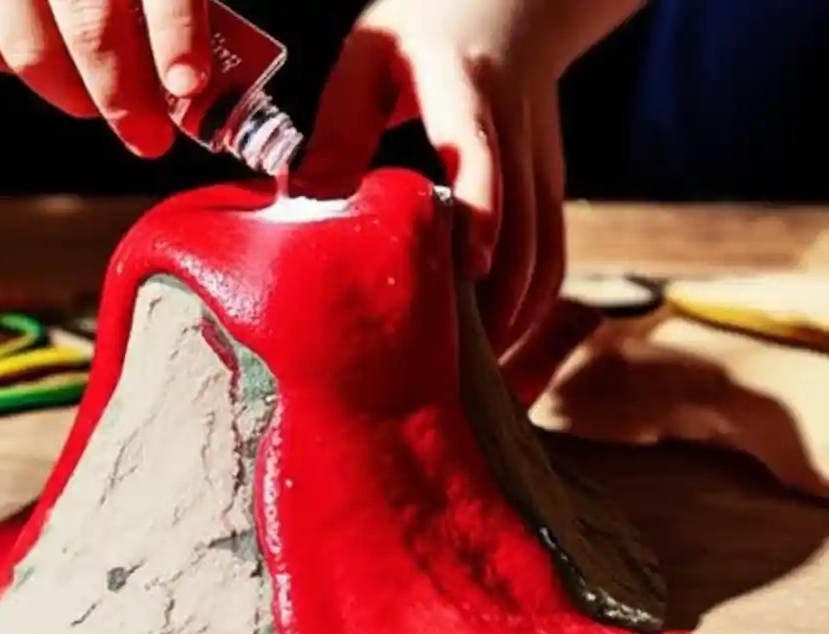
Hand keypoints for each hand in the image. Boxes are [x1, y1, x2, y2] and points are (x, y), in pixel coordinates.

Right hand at [0, 0, 211, 157]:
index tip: (188, 85)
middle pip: (91, 24)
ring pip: (27, 45)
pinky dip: (4, 62)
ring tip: (97, 105)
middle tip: (147, 131)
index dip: (177, 37)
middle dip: (124, 95)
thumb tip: (190, 43)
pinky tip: (34, 68)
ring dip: (69, 92)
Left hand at [291, 0, 643, 352]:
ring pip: (546, 250)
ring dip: (517, 313)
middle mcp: (516, 134)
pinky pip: (554, 253)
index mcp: (466, 93)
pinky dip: (533, 302)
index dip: (480, 212)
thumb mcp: (371, 56)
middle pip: (523, 225)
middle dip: (497, 298)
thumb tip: (304, 197)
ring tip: (477, 371)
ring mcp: (543, 164)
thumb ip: (342, 125)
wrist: (517, 4)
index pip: (480, 156)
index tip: (467, 266)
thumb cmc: (427, 26)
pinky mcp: (552, 185)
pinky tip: (502, 342)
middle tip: (457, 362)